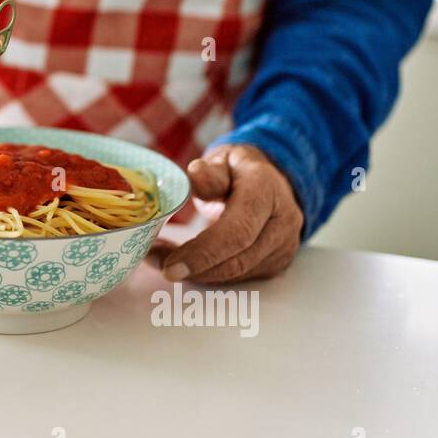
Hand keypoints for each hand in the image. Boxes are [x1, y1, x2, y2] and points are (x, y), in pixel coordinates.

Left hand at [154, 144, 302, 283]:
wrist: (270, 181)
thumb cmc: (238, 170)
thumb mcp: (222, 160)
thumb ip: (210, 172)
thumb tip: (196, 174)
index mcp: (267, 191)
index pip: (238, 230)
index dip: (204, 252)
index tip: (170, 266)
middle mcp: (282, 222)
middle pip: (237, 259)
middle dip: (193, 268)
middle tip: (155, 260)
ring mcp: (282, 246)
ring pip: (235, 273)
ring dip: (195, 272)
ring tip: (160, 258)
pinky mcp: (275, 263)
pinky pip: (237, 277)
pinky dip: (206, 274)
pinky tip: (182, 261)